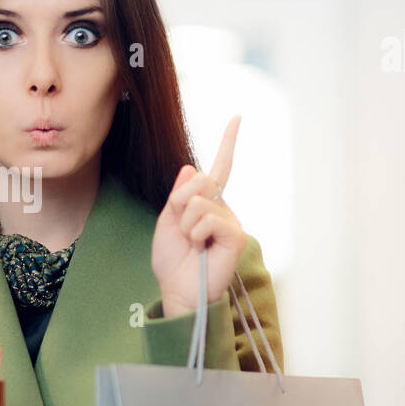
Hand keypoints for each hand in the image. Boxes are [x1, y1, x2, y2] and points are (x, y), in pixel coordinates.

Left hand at [151, 115, 246, 318]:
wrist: (177, 289)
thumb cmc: (172, 259)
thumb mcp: (167, 220)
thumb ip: (178, 195)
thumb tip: (192, 166)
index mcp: (207, 202)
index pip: (219, 167)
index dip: (228, 141)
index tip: (237, 117)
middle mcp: (223, 208)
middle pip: (200, 180)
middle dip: (179, 203)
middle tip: (182, 231)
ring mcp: (231, 220)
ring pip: (200, 202)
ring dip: (186, 224)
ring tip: (192, 244)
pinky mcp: (236, 234)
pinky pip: (208, 219)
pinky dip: (196, 234)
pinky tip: (201, 249)